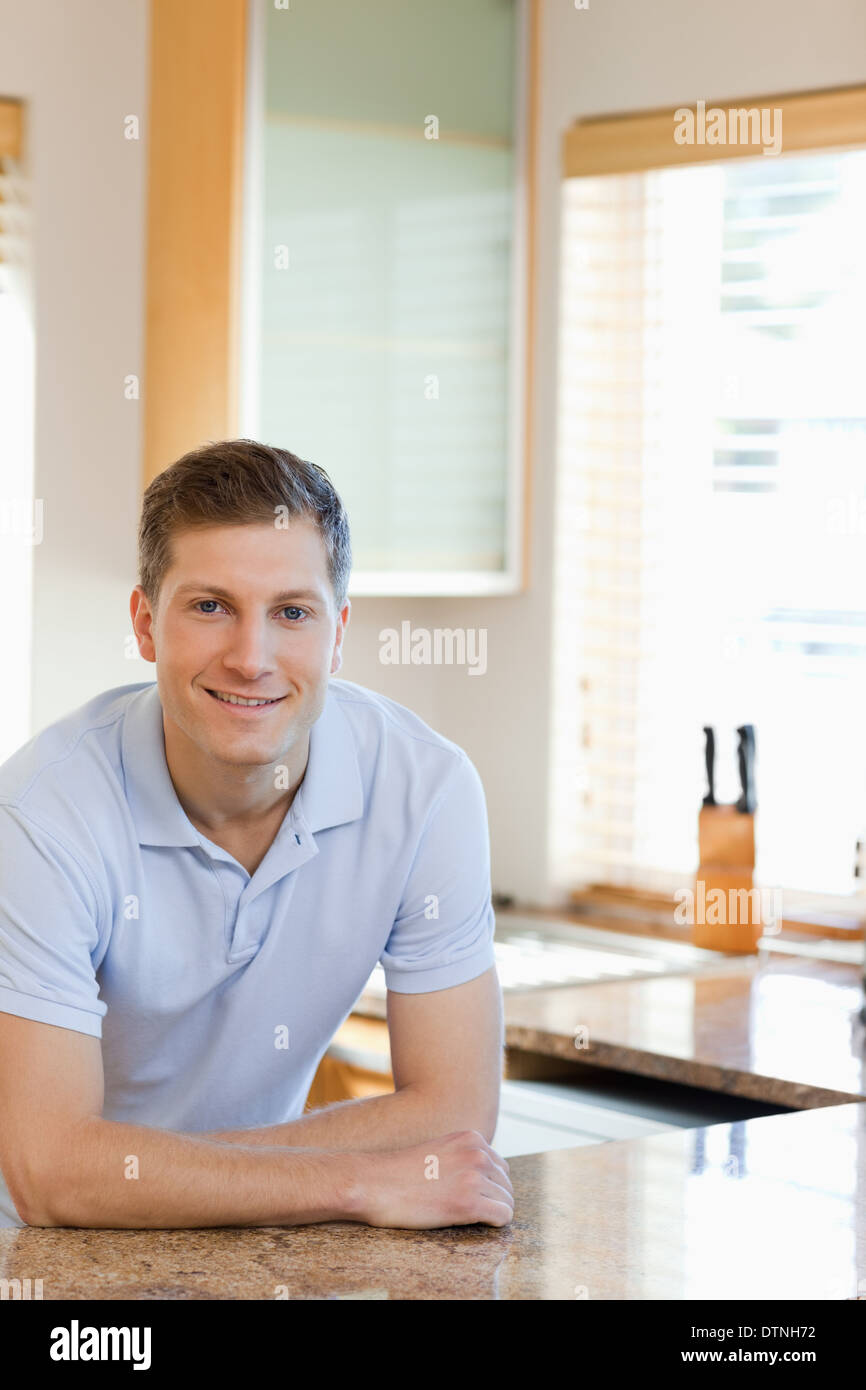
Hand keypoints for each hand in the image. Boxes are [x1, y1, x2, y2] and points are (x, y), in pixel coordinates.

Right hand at [352, 1129, 512, 1229]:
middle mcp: (477, 1153)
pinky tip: (474, 1223)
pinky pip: (502, 1217)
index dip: (488, 1185)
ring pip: (507, 1201)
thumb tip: (484, 1175)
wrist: (374, 1184)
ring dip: (492, 1212)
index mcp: (471, 1138)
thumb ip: (463, 1156)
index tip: (470, 1196)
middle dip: (493, 1199)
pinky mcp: (469, 1203)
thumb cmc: (400, 1173)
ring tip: (466, 1217)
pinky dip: (494, 1224)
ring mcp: (474, 1177)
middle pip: (506, 1184)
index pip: (500, 1166)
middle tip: (468, 1211)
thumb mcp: (438, 1150)